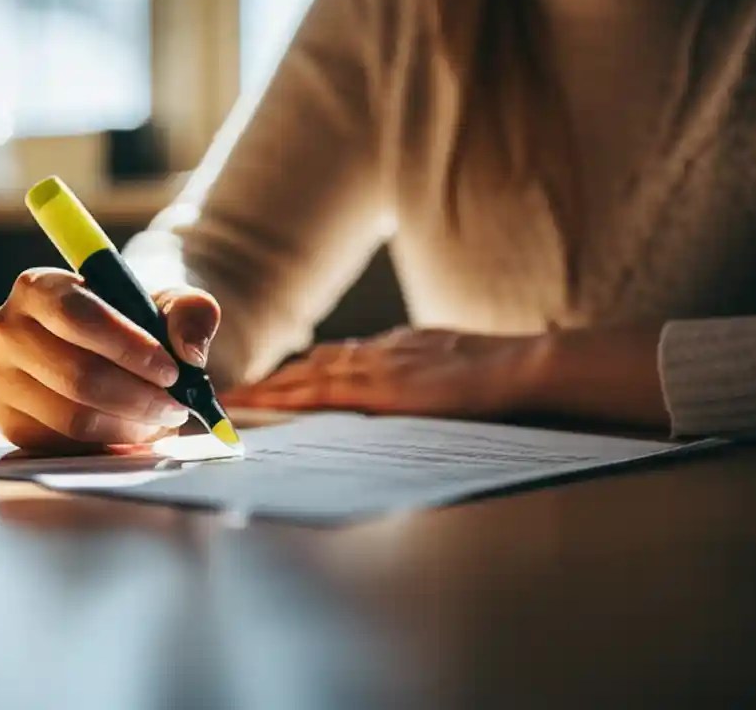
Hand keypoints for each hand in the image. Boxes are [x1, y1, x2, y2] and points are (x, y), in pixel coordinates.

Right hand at [0, 268, 220, 451]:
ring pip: (74, 417)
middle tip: (177, 405)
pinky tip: (134, 431)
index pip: (79, 316)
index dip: (129, 348)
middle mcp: (8, 330)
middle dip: (139, 397)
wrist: (110, 349)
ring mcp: (2, 380)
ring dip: (130, 425)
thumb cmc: (137, 322)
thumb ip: (191, 313)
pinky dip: (111, 443)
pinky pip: (66, 445)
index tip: (172, 371)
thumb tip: (188, 352)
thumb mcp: (171, 303)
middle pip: (78, 375)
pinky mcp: (11, 422)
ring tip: (161, 418)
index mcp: (39, 287)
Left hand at [223, 325, 670, 428]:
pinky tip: (255, 407)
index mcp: (404, 347)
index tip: (282, 381)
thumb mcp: (465, 374)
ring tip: (232, 400)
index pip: (344, 359)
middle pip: (314, 363)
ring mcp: (376, 366)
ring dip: (266, 388)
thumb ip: (440, 382)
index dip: (308, 372)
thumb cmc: (508, 378)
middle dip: (276, 380)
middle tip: (237, 391)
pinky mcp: (375, 388)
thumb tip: (433, 394)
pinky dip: (279, 399)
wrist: (523, 368)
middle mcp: (381, 351)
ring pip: (304, 376)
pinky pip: (313, 393)